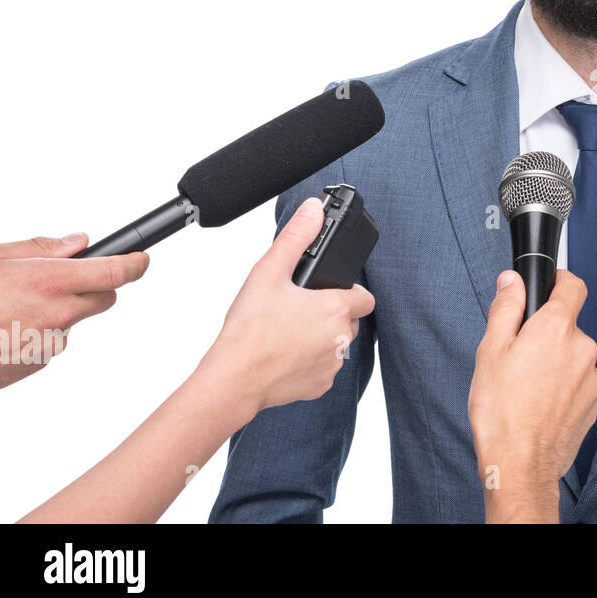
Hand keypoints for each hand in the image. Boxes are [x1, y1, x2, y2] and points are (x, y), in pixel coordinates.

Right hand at [0, 234, 149, 389]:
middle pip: (103, 298)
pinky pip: (50, 342)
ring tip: (11, 307)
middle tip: (62, 279)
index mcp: (49, 282)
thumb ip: (38, 249)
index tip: (142, 259)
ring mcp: (49, 343)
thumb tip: (78, 242)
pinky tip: (4, 328)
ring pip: (72, 321)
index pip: (114, 272)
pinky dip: (36, 333)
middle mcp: (57, 314)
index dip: (134, 264)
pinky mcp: (37, 364)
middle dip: (94, 287)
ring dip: (56, 312)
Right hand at [198, 198, 374, 417]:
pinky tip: (285, 354)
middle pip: (349, 319)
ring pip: (336, 344)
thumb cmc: (249, 330)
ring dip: (320, 337)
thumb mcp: (269, 272)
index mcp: (336, 308)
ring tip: (288, 331)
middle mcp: (342, 338)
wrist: (233, 380)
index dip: (347, 291)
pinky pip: (323, 368)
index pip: (364, 296)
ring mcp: (332, 364)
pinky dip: (309, 362)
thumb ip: (295, 237)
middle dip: (330, 312)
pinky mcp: (319, 386)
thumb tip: (312, 211)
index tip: (326, 291)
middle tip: (298, 309)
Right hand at [468, 269, 596, 522]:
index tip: (549, 286)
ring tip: (527, 386)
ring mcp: (592, 378)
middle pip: (568, 325)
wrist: (520, 463)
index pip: (573, 286)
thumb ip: (506, 308)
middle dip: (547, 333)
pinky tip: (540, 403)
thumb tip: (512, 281)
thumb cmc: (502, 412)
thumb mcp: (491, 350)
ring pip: (573, 356)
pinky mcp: (593, 403)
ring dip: (556, 362)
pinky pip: (578, 382)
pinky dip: (563, 386)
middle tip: (519, 354)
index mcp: (556, 329)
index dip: (559, 282)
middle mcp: (582, 348)